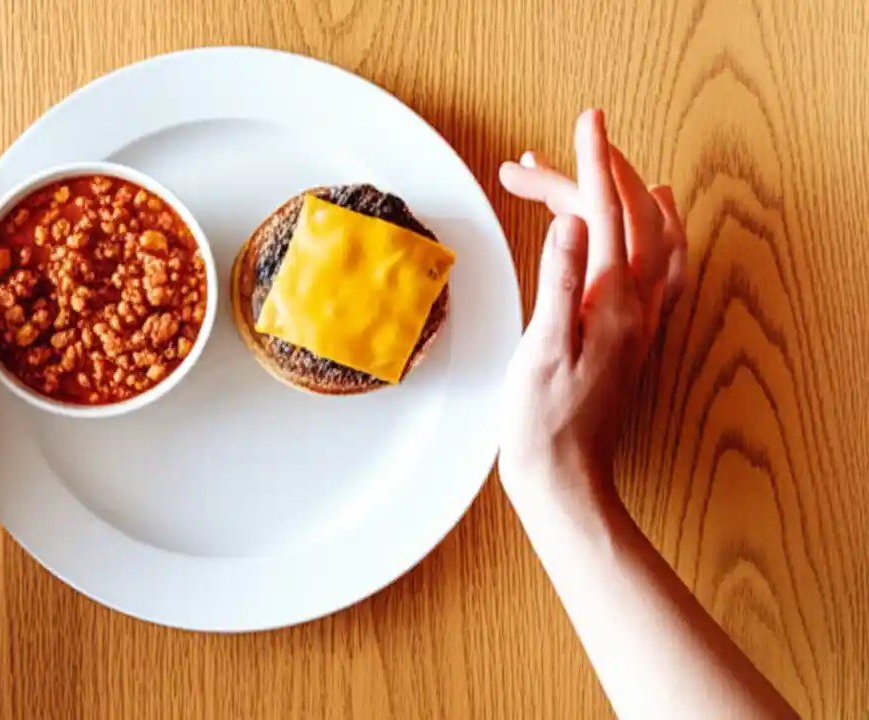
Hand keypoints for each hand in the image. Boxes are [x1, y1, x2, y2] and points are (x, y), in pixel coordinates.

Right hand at [496, 110, 686, 494]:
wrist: (565, 476)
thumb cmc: (543, 421)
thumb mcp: (542, 349)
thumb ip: (561, 281)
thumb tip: (574, 220)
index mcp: (614, 302)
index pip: (606, 212)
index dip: (591, 162)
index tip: (584, 120)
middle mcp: (640, 305)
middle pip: (626, 216)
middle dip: (586, 176)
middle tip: (529, 163)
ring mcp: (642, 320)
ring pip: (651, 236)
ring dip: (622, 195)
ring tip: (594, 168)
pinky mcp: (634, 335)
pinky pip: (659, 266)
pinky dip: (648, 231)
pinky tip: (632, 229)